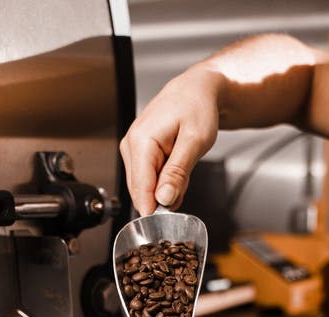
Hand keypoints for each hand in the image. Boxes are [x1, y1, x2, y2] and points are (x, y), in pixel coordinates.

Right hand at [120, 67, 221, 214]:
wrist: (196, 91)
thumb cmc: (197, 108)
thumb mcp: (195, 142)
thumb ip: (178, 173)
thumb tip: (163, 198)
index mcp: (141, 141)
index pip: (140, 189)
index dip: (155, 209)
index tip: (172, 214)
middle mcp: (131, 145)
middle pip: (141, 191)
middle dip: (164, 198)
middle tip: (185, 182)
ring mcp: (132, 150)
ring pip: (146, 188)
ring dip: (166, 189)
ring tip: (183, 168)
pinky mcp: (138, 154)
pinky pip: (149, 179)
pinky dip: (165, 181)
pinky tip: (177, 168)